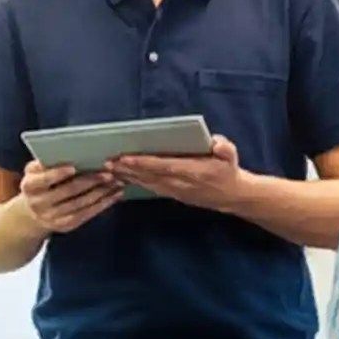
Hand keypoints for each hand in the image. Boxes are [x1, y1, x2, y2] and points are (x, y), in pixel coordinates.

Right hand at [20, 161, 124, 232]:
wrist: (33, 210)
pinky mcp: (65, 225)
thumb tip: (72, 151)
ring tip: (116, 181)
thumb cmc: (39, 182)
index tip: (74, 166)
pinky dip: (103, 204)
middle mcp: (38, 203)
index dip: (58, 173)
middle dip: (89, 181)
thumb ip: (48, 163)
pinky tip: (114, 195)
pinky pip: (87, 214)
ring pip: (80, 204)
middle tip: (108, 172)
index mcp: (29, 185)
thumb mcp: (36, 171)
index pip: (44, 179)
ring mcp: (52, 217)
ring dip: (101, 192)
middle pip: (67, 191)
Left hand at [105, 135, 246, 211]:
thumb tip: (215, 142)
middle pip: (149, 175)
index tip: (125, 158)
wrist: (232, 196)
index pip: (163, 166)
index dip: (144, 162)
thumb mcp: (231, 155)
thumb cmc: (227, 170)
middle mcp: (180, 183)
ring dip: (127, 176)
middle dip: (127, 169)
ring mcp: (175, 190)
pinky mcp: (172, 194)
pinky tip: (121, 178)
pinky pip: (150, 188)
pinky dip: (135, 183)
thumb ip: (224, 148)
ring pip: (146, 183)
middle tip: (107, 163)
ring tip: (108, 170)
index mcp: (193, 171)